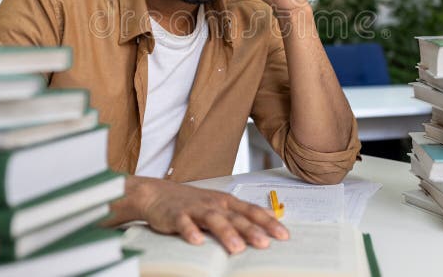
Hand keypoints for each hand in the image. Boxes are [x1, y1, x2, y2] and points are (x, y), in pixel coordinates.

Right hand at [140, 178, 288, 253]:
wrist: (158, 193)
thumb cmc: (193, 203)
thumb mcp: (220, 205)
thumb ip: (241, 214)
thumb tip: (269, 220)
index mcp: (227, 202)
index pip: (251, 211)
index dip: (268, 222)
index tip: (284, 235)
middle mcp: (214, 204)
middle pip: (236, 217)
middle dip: (251, 230)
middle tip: (266, 244)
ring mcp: (195, 209)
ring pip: (213, 220)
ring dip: (226, 233)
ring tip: (237, 248)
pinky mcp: (176, 215)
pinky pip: (184, 223)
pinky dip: (190, 231)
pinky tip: (197, 242)